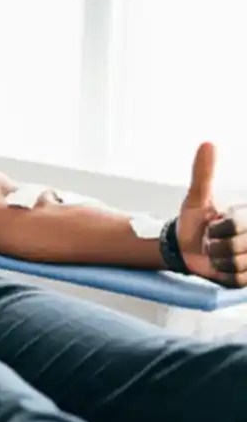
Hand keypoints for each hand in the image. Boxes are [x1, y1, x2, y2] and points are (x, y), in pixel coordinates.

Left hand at [177, 143, 246, 286]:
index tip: (214, 225)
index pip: (237, 226)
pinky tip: (220, 266)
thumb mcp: (197, 199)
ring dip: (217, 260)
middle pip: (235, 246)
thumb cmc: (194, 222)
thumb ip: (203, 174)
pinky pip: (237, 278)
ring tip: (215, 252)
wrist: (184, 249)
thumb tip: (208, 143)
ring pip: (236, 263)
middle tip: (211, 240)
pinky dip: (222, 274)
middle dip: (214, 244)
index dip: (219, 228)